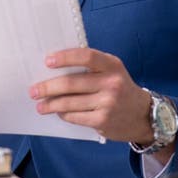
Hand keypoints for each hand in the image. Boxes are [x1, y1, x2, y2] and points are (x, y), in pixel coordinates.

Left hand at [29, 47, 153, 143]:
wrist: (143, 115)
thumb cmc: (120, 88)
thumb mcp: (112, 71)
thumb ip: (91, 67)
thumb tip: (55, 67)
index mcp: (112, 65)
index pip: (86, 56)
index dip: (65, 57)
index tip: (47, 61)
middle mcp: (112, 83)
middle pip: (71, 83)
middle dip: (48, 87)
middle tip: (33, 90)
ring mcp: (108, 103)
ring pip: (70, 102)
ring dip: (51, 104)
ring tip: (40, 105)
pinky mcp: (103, 120)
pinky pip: (75, 116)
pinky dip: (63, 114)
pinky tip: (58, 112)